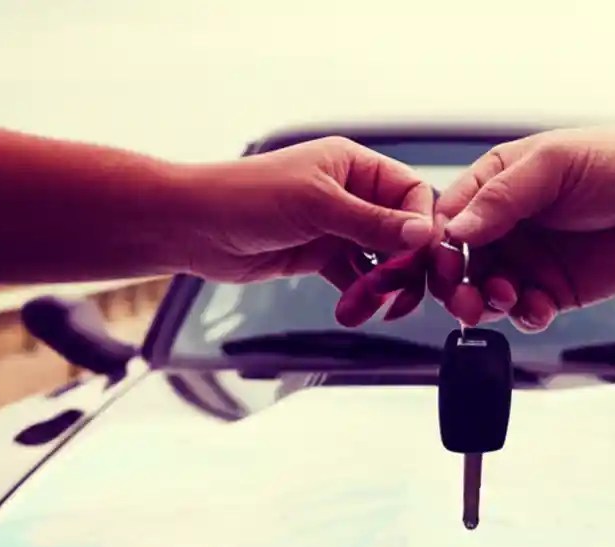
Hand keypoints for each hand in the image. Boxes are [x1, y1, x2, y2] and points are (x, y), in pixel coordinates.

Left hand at [179, 136, 437, 284]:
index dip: (421, 227)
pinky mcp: (320, 256)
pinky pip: (357, 280)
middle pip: (402, 233)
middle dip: (405, 266)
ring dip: (382, 288)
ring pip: (382, 261)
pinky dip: (360, 298)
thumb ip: (372, 222)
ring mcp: (337, 227)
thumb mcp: (316, 205)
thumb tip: (422, 234)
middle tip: (398, 293)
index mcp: (354, 166)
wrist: (192, 226)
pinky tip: (351, 312)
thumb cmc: (245, 196)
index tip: (419, 256)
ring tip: (371, 308)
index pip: (412, 195)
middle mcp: (351, 194)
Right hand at [333, 125, 614, 331]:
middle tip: (464, 299)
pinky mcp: (553, 291)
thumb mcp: (550, 167)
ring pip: (485, 294)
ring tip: (504, 299)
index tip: (445, 263)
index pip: (448, 221)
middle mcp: (503, 228)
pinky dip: (525, 316)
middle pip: (458, 266)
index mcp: (492, 188)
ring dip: (485, 304)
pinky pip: (525, 313)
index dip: (439, 246)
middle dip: (455, 286)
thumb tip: (455, 232)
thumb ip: (501, 199)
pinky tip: (539, 308)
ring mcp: (527, 262)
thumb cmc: (610, 162)